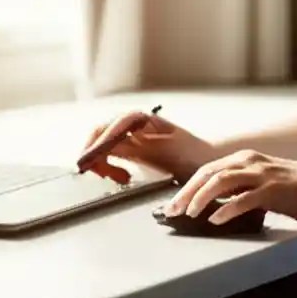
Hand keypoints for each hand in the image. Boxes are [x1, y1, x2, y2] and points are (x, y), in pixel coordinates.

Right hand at [78, 110, 218, 184]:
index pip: (109, 128)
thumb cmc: (193, 154)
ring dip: (101, 161)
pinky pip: (109, 152)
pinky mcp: (131, 146)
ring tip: (119, 178)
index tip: (88, 162)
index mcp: (141, 119)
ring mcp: (130, 133)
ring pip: (101, 143)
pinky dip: (108, 165)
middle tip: (103, 175)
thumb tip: (112, 144)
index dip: (97, 145)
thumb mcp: (167, 152)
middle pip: (99, 133)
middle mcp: (132, 122)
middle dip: (95, 154)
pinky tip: (122, 176)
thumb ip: (139, 147)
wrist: (207, 160)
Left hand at [162, 149, 296, 225]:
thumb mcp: (261, 180)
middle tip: (172, 211)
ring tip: (190, 213)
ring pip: (221, 181)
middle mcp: (249, 162)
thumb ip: (239, 186)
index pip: (207, 170)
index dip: (188, 186)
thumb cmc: (294, 188)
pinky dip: (226, 209)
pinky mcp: (271, 190)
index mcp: (245, 158)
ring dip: (201, 198)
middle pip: (208, 174)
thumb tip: (215, 201)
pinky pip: (243, 199)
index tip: (175, 204)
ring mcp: (260, 175)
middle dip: (186, 193)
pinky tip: (216, 219)